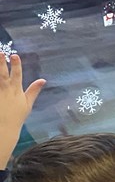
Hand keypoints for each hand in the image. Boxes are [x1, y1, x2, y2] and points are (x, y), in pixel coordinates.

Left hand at [0, 53, 44, 169]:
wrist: (4, 129)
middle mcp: (6, 91)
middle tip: (0, 53)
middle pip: (3, 74)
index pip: (17, 75)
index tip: (15, 55)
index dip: (16, 65)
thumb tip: (43, 80)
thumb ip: (34, 91)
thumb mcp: (28, 104)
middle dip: (1, 63)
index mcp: (16, 91)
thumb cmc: (16, 117)